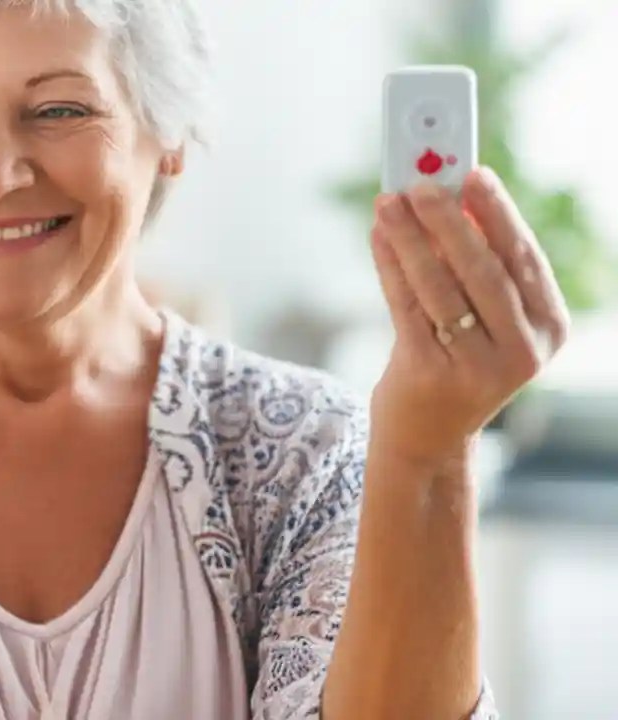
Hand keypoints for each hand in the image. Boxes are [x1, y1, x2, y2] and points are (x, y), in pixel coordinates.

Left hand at [367, 168, 570, 467]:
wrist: (428, 437)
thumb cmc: (457, 361)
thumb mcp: (485, 320)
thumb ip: (478, 267)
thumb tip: (451, 198)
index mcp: (548, 328)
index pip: (524, 260)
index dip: (499, 214)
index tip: (475, 174)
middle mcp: (522, 351)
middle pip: (483, 271)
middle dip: (450, 221)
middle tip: (422, 182)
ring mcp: (477, 367)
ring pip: (439, 287)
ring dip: (410, 238)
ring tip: (388, 201)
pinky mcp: (430, 375)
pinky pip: (406, 306)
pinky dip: (390, 265)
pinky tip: (378, 236)